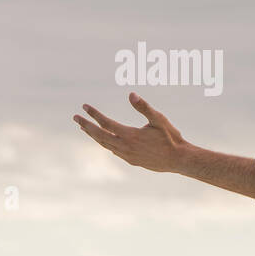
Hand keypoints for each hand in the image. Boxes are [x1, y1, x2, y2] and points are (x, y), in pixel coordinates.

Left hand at [73, 93, 189, 172]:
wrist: (179, 160)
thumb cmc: (171, 138)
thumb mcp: (159, 120)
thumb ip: (144, 107)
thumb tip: (131, 94)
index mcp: (130, 135)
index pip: (106, 123)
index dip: (94, 114)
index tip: (85, 106)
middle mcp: (125, 147)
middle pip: (99, 135)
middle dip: (86, 125)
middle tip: (75, 117)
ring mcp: (127, 155)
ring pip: (104, 144)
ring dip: (93, 135)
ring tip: (84, 128)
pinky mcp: (131, 161)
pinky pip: (113, 151)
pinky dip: (104, 143)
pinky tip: (103, 140)